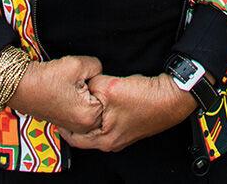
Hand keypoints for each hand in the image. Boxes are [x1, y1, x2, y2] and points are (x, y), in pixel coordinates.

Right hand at [0, 54, 103, 132]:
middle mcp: (82, 128)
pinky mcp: (65, 122)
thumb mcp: (79, 64)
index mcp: (89, 116)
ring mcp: (73, 127)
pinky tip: (63, 91)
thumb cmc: (46, 78)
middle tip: (73, 82)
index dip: (95, 80)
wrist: (20, 85)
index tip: (81, 78)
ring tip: (66, 86)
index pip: (107, 94)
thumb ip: (97, 68)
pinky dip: (74, 98)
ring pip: (89, 102)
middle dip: (90, 88)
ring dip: (82, 93)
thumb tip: (99, 73)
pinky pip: (79, 107)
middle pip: (99, 100)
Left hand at [60, 73, 195, 152]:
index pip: (74, 137)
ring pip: (97, 123)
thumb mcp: (110, 87)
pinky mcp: (130, 124)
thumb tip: (84, 84)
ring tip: (84, 96)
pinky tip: (103, 95)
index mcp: (104, 140)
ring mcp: (122, 134)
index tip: (55, 108)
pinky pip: (109, 118)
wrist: (171, 98)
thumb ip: (92, 86)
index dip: (62, 121)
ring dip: (90, 111)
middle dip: (76, 116)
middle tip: (66, 101)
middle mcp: (112, 141)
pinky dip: (103, 109)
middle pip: (85, 131)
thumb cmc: (144, 99)